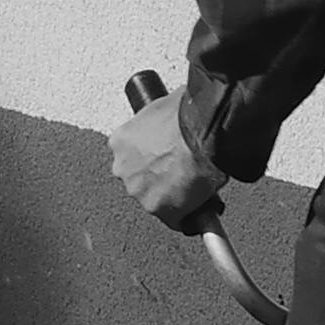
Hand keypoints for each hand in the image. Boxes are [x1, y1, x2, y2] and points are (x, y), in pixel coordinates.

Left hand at [110, 83, 224, 233]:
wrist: (203, 134)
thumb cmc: (188, 116)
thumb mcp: (166, 105)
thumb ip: (161, 120)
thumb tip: (176, 115)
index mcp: (120, 141)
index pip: (131, 157)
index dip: (151, 158)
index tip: (163, 158)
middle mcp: (124, 168)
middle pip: (140, 180)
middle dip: (158, 178)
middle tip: (181, 171)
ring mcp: (139, 191)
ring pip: (155, 200)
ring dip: (172, 196)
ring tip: (194, 186)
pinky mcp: (158, 209)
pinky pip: (175, 218)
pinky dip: (187, 214)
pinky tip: (199, 205)